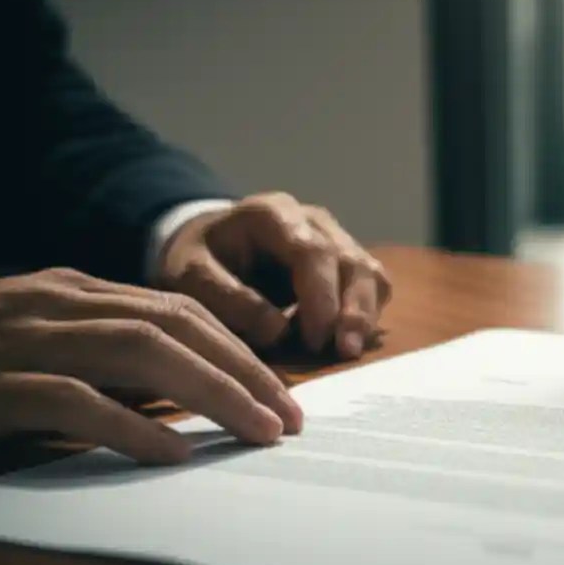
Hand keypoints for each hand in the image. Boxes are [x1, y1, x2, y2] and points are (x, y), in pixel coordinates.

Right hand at [0, 268, 302, 463]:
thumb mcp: (38, 338)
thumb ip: (102, 354)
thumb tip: (179, 393)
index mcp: (76, 290)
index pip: (180, 309)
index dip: (239, 349)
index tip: (280, 390)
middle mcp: (60, 303)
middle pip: (176, 325)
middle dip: (245, 370)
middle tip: (289, 417)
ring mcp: (27, 339)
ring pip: (142, 353)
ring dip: (212, 393)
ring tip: (258, 432)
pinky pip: (77, 402)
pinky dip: (133, 426)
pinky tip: (174, 452)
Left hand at [157, 193, 390, 357]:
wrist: (208, 243)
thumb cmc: (198, 259)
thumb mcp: (191, 275)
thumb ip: (229, 299)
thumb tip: (277, 331)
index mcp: (272, 213)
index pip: (312, 251)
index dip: (320, 296)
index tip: (314, 340)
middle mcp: (312, 220)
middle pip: (350, 260)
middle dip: (352, 308)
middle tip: (345, 351)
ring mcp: (334, 237)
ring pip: (368, 271)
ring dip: (365, 313)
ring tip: (349, 350)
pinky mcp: (344, 260)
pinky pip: (371, 284)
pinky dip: (366, 312)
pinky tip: (347, 340)